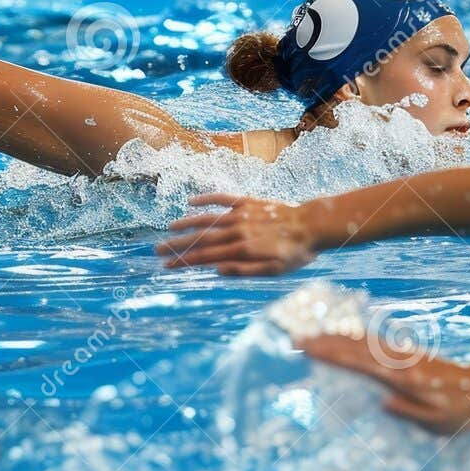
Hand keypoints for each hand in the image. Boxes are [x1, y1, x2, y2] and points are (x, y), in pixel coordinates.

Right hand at [157, 192, 316, 274]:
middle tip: (157, 251)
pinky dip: (205, 199)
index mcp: (241, 250)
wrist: (313, 225)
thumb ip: (245, 271)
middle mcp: (237, 231)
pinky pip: (222, 198)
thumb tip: (217, 270)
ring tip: (169, 229)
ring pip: (207, 218)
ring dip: (186, 224)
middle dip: (177, 246)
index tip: (167, 266)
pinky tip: (191, 202)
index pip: (205, 257)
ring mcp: (241, 214)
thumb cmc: (295, 253)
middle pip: (201, 239)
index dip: (184, 262)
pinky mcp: (247, 202)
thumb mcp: (274, 271)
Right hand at [300, 334, 469, 435]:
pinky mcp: (408, 352)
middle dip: (326, 342)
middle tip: (297, 340)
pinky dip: (355, 336)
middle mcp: (401, 361)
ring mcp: (404, 353)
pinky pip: (375, 340)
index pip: (360, 363)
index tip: (308, 349)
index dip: (332, 355)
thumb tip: (382, 402)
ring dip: (337, 336)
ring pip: (364, 339)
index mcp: (404, 378)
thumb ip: (410, 411)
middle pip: (356, 346)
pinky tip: (344, 336)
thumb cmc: (461, 412)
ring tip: (313, 335)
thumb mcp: (438, 422)